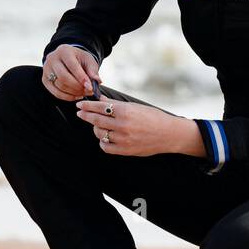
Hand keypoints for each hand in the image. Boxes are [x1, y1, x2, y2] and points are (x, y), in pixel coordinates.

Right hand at [42, 44, 99, 101]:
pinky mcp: (44, 80)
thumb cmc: (79, 59)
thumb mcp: (88, 60)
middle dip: (77, 87)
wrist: (66, 58)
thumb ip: (93, 70)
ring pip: (59, 86)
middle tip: (88, 92)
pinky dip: (67, 97)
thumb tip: (97, 81)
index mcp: (64, 51)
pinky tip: (76, 96)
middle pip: (63, 77)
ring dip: (74, 93)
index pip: (72, 66)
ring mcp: (46, 70)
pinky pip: (55, 92)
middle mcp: (52, 59)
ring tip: (84, 93)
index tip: (90, 87)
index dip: (81, 78)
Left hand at [74, 97, 189, 156]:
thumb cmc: (153, 117)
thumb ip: (115, 104)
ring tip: (97, 125)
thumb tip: (100, 99)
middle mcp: (122, 125)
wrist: (169, 134)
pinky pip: (106, 147)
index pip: (99, 107)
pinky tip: (104, 137)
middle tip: (79, 113)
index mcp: (125, 111)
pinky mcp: (125, 150)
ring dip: (95, 128)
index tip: (80, 104)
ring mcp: (123, 139)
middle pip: (96, 120)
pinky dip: (102, 142)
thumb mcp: (135, 106)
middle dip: (85, 115)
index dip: (87, 105)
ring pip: (100, 133)